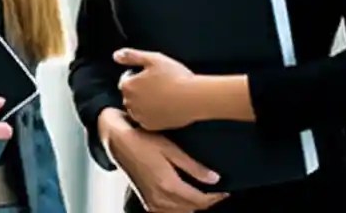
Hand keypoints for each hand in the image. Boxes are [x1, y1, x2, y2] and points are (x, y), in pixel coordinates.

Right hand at [101, 109, 227, 212]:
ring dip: (193, 206)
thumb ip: (194, 167)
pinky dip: (179, 209)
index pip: (201, 201)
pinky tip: (182, 198)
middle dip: (206, 202)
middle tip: (216, 191)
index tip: (226, 191)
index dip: (216, 197)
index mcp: (169, 186)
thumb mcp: (171, 149)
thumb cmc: (142, 140)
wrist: (118, 141)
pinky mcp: (147, 202)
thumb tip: (214, 178)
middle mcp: (160, 199)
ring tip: (200, 193)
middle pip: (192, 209)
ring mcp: (152, 203)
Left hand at [116, 48, 199, 130]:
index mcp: (128, 86)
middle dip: (139, 90)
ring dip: (143, 103)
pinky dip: (151, 114)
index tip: (152, 75)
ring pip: (136, 108)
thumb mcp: (152, 58)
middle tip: (158, 85)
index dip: (138, 76)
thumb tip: (116, 55)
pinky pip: (146, 119)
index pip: (126, 80)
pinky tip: (163, 107)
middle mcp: (130, 103)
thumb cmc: (175, 76)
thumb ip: (132, 56)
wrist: (194, 98)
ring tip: (162, 96)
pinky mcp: (151, 126)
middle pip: (130, 95)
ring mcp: (140, 116)